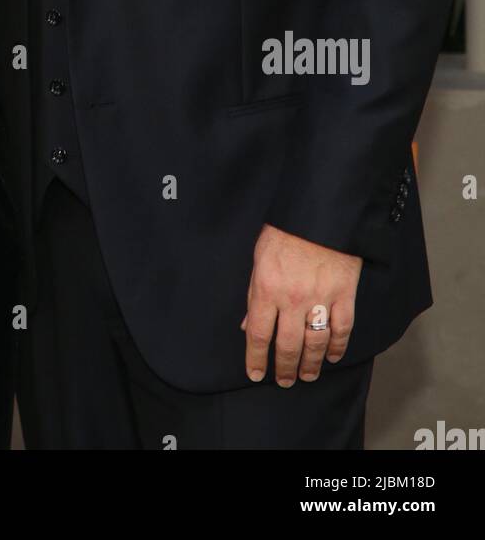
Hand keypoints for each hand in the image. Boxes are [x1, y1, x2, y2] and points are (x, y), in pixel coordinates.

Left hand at [240, 223, 362, 385]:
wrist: (320, 211)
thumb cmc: (284, 231)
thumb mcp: (259, 258)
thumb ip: (254, 293)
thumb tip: (247, 323)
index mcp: (267, 288)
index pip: (257, 334)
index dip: (256, 359)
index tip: (256, 374)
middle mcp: (292, 299)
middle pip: (287, 345)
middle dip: (284, 368)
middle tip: (285, 381)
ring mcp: (320, 299)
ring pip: (315, 343)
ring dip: (311, 364)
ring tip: (307, 375)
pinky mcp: (344, 295)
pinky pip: (342, 329)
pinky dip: (338, 347)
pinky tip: (334, 356)